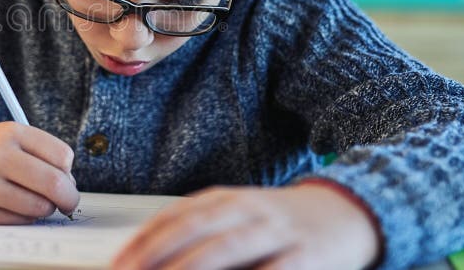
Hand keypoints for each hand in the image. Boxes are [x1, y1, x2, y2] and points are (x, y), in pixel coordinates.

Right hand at [0, 121, 78, 223]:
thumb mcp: (6, 135)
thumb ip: (39, 153)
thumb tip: (70, 185)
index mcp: (10, 132)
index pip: (62, 155)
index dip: (69, 170)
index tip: (66, 175)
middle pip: (55, 183)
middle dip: (69, 197)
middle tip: (69, 201)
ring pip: (40, 206)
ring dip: (46, 208)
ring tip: (36, 200)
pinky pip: (21, 220)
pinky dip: (26, 216)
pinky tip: (15, 205)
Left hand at [112, 183, 379, 269]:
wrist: (346, 211)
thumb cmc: (277, 223)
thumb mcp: (236, 217)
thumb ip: (199, 233)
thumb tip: (148, 259)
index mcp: (225, 199)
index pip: (175, 217)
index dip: (143, 241)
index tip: (117, 264)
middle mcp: (247, 209)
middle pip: (196, 230)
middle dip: (158, 256)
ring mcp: (278, 231)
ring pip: (228, 249)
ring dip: (192, 268)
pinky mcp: (308, 257)